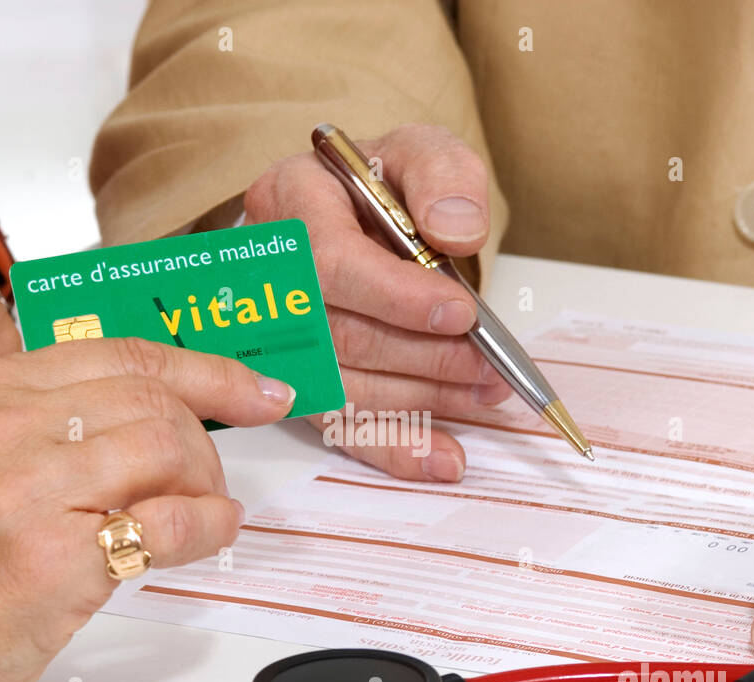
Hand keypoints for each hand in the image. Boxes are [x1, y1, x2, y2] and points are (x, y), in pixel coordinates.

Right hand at [0, 337, 295, 681]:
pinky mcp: (51, 556)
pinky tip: (209, 534)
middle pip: (156, 400)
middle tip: (208, 486)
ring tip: (199, 516)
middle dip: (205, 446)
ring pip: (169, 448)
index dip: (209, 370)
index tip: (259, 390)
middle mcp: (0, 424)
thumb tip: (174, 409)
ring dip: (207, 487)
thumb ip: (65, 422)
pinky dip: (209, 525)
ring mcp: (24, 488)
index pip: (126, 354)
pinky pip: (168, 519)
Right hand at [242, 124, 511, 481]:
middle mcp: (266, 268)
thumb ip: (442, 176)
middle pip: (336, 332)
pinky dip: (391, 448)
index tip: (460, 314)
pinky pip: (337, 425)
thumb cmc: (377, 186)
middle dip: (422, 357)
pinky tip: (438, 458)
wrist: (343, 214)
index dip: (398, 296)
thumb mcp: (416, 152)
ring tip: (480, 398)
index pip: (331, 260)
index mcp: (290, 199)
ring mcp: (271, 330)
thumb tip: (457, 230)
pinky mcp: (292, 378)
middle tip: (486, 368)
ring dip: (417, 401)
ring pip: (338, 385)